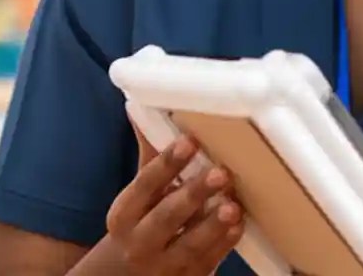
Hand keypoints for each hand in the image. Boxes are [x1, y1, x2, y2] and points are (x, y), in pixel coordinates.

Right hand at [104, 122, 244, 274]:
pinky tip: (239, 226)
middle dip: (193, 195)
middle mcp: (139, 241)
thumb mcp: (138, 195)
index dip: (166, 163)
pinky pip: (208, 262)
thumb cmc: (141, 223)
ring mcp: (163, 265)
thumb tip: (140, 104)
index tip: (189, 141)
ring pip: (189, 245)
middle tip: (220, 173)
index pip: (143, 185)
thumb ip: (149, 155)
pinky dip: (224, 244)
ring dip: (213, 225)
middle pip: (165, 216)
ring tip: (232, 205)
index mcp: (124, 214)